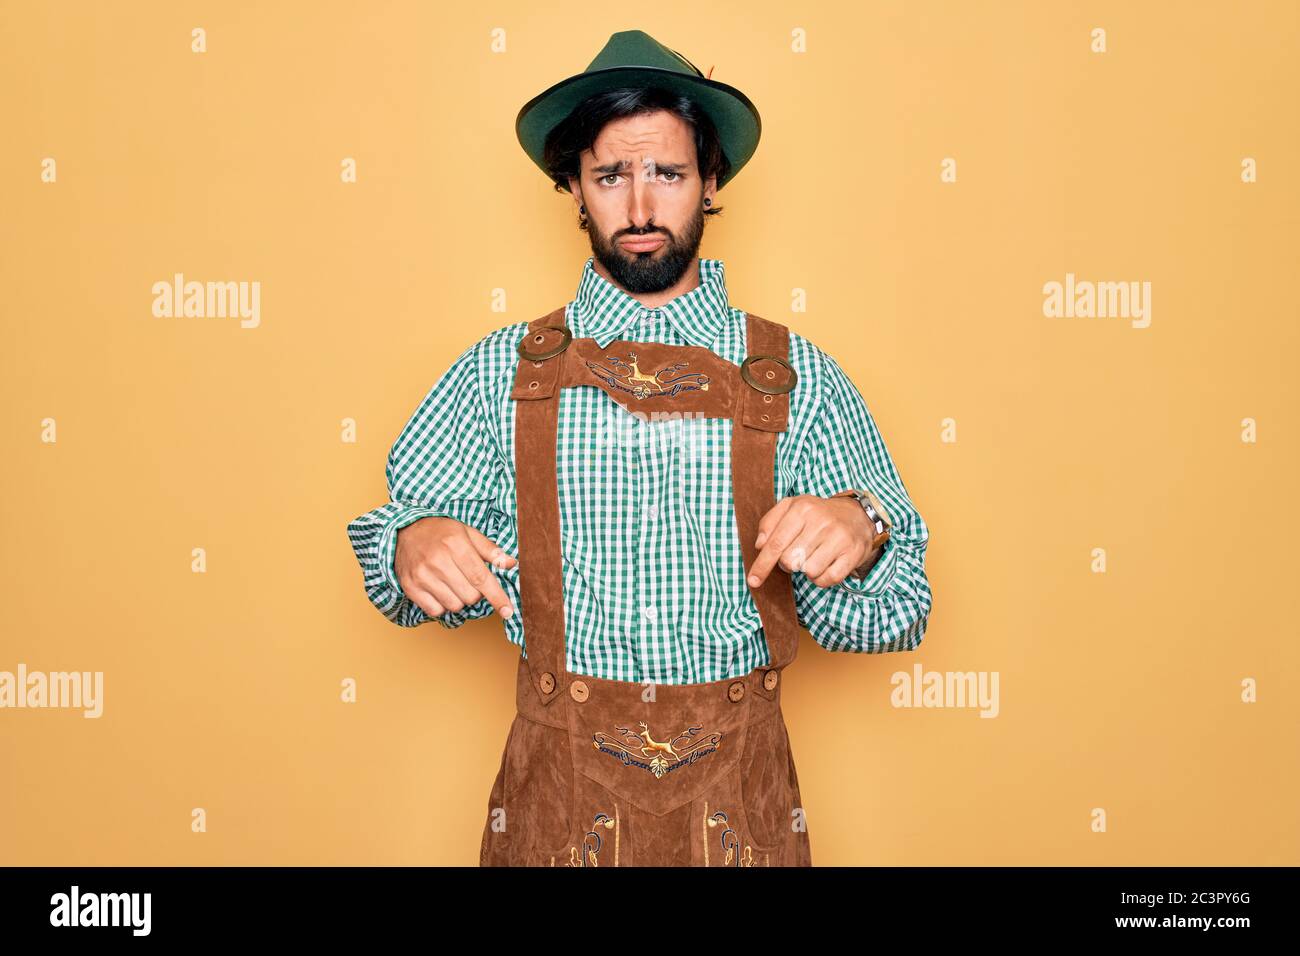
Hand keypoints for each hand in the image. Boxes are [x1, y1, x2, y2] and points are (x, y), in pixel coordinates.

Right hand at [395, 516, 517, 618]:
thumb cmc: (441, 532)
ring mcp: (422, 575)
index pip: (481, 577)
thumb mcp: (467, 532)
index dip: (497, 597)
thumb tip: (511, 564)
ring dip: (459, 599)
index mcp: (455, 544)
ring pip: (455, 606)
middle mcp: (438, 561)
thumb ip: (490, 550)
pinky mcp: (410, 587)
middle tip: (468, 579)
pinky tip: (440, 590)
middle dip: (476, 593)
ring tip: (453, 583)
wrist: (405, 531)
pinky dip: (442, 605)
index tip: (508, 611)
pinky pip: (436, 611)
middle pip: (470, 596)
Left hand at [746, 494, 878, 588]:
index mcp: (802, 508)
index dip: (762, 565)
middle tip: (799, 552)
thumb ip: (770, 523)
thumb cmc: (818, 514)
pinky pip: (827, 579)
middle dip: (789, 563)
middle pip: (790, 561)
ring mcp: (839, 537)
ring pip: (809, 571)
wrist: (857, 514)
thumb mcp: (792, 507)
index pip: (775, 543)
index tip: (753, 580)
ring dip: (807, 570)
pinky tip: (825, 565)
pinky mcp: (853, 553)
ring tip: (814, 556)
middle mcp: (821, 521)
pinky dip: (822, 578)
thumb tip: (760, 545)